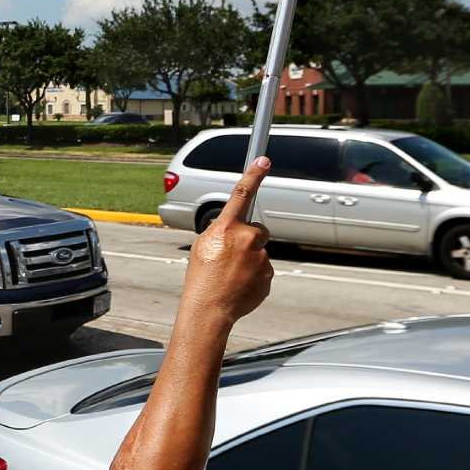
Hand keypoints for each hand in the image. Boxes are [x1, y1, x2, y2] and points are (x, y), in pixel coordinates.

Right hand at [182, 157, 274, 326]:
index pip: (242, 194)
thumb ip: (220, 230)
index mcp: (226, 228)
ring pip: (260, 252)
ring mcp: (260, 258)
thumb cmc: (201, 278)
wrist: (209, 310)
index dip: (254, 174)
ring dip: (250, 260)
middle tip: (233, 256)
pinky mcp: (268, 275)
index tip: (264, 160)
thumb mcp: (203, 245)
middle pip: (258, 230)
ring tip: (232, 276)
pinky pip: (264, 270)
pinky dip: (254, 276)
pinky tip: (239, 285)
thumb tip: (234, 226)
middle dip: (250, 239)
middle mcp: (247, 239)